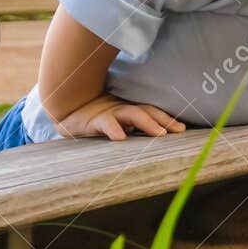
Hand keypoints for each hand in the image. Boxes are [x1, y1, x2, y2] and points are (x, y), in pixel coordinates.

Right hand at [55, 94, 186, 140]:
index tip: (183, 129)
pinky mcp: (93, 120)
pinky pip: (105, 124)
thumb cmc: (95, 120)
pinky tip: (121, 137)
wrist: (64, 112)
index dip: (167, 119)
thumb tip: (158, 139)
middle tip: (177, 130)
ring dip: (147, 123)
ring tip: (159, 134)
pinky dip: (113, 129)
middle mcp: (122, 109)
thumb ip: (134, 128)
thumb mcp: (117, 124)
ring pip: (131, 114)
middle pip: (147, 111)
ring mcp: (109, 112)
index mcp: (130, 111)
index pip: (152, 112)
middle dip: (163, 120)